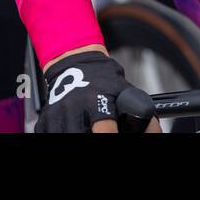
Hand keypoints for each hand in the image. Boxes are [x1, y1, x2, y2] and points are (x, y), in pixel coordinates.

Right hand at [36, 49, 159, 132]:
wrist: (75, 63)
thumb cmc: (103, 80)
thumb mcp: (125, 91)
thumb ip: (142, 114)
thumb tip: (154, 133)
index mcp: (98, 100)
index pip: (105, 132)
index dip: (109, 136)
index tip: (110, 136)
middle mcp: (76, 107)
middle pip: (80, 135)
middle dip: (89, 134)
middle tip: (96, 130)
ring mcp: (58, 113)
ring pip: (64, 135)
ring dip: (76, 133)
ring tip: (86, 128)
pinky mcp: (45, 118)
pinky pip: (50, 135)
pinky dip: (61, 133)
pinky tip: (71, 128)